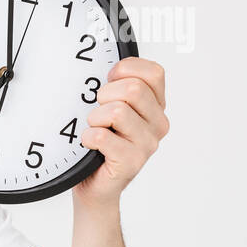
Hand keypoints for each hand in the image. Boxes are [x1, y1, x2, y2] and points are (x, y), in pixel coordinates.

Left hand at [73, 57, 169, 208]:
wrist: (94, 185)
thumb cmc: (99, 143)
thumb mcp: (110, 108)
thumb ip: (117, 87)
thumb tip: (108, 62)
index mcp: (156, 106)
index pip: (154, 73)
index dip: (126, 70)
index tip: (108, 81)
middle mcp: (157, 124)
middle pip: (133, 89)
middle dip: (105, 95)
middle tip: (97, 112)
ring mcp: (147, 144)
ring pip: (117, 111)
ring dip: (94, 119)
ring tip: (94, 129)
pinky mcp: (131, 161)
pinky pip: (103, 136)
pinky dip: (88, 137)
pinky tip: (89, 144)